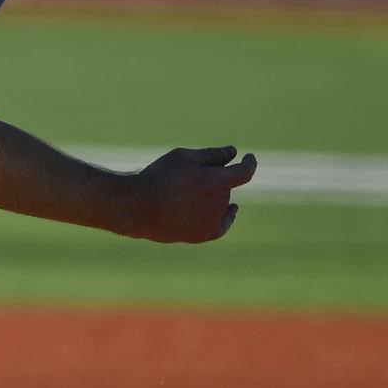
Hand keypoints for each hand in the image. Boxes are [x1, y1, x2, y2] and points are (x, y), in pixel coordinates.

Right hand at [124, 146, 257, 242]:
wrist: (138, 207)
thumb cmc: (159, 177)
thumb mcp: (183, 157)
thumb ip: (211, 155)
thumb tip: (232, 152)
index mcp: (217, 181)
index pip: (244, 171)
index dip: (249, 163)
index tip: (248, 157)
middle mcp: (219, 203)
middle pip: (225, 187)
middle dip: (214, 178)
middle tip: (188, 176)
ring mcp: (213, 221)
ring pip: (222, 204)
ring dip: (213, 195)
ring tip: (187, 193)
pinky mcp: (203, 235)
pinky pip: (222, 225)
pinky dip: (225, 216)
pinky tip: (229, 211)